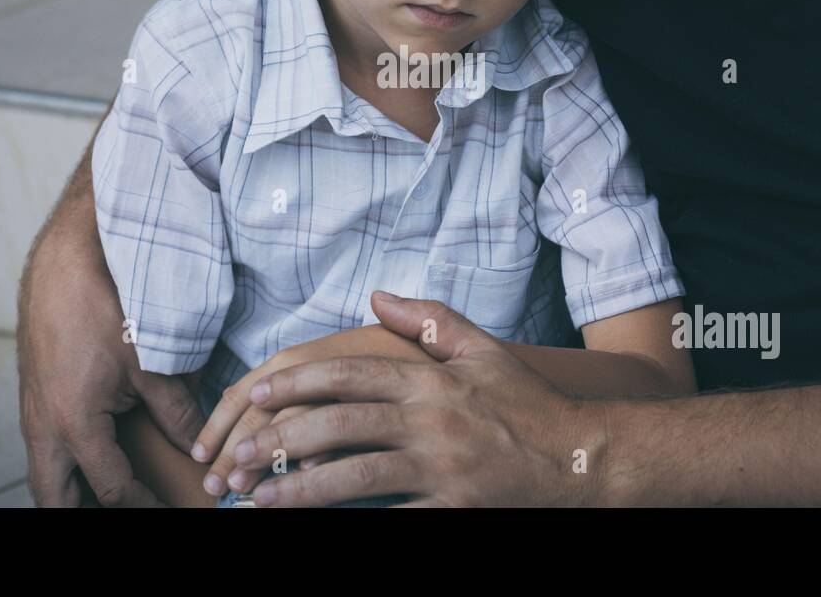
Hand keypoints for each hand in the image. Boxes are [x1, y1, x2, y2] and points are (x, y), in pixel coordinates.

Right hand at [17, 175, 204, 506]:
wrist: (67, 259)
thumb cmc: (108, 303)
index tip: (164, 508)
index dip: (141, 505)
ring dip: (68, 490)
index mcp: (74, 424)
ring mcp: (30, 409)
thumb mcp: (152, 360)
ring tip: (103, 496)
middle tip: (122, 514)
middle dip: (83, 514)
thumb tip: (198, 444)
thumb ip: (177, 410)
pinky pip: (40, 443)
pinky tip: (88, 453)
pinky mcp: (30, 391)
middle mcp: (43, 425)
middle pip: (55, 498)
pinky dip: (61, 460)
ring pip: (42, 472)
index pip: (110, 488)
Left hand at [224, 292, 608, 506]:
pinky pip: (391, 518)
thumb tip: (377, 295)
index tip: (255, 392)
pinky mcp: (453, 508)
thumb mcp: (484, 350)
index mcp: (431, 380)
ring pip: (355, 477)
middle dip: (280, 439)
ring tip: (257, 499)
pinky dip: (351, 522)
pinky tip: (315, 526)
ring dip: (299, 490)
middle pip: (340, 426)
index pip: (349, 374)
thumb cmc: (529, 403)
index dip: (297, 382)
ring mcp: (442, 468)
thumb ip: (429, 319)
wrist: (583, 459)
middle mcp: (432, 421)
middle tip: (237, 455)